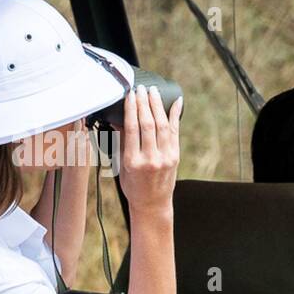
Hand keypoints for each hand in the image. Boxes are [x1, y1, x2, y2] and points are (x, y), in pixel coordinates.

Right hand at [116, 85, 182, 212]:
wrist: (152, 204)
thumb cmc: (133, 186)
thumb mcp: (121, 166)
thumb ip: (121, 142)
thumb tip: (118, 119)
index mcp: (133, 161)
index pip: (132, 129)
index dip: (132, 109)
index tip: (130, 95)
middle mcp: (150, 159)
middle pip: (148, 124)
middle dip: (144, 103)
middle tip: (141, 89)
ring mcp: (165, 157)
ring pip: (162, 126)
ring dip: (158, 106)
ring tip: (153, 92)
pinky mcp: (175, 156)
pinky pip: (175, 132)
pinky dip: (175, 115)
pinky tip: (175, 102)